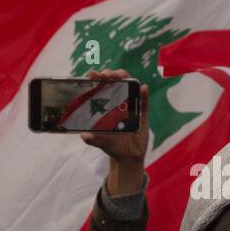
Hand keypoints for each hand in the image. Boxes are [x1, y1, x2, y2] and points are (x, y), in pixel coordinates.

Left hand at [79, 69, 148, 195]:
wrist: (127, 156)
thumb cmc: (111, 145)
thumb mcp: (100, 142)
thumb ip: (93, 139)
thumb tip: (84, 135)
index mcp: (105, 105)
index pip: (100, 87)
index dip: (97, 78)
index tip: (92, 74)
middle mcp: (118, 102)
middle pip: (116, 82)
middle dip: (111, 74)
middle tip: (106, 75)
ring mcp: (131, 106)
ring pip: (131, 87)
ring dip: (127, 78)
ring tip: (122, 76)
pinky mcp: (142, 113)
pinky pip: (144, 102)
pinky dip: (144, 94)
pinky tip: (143, 88)